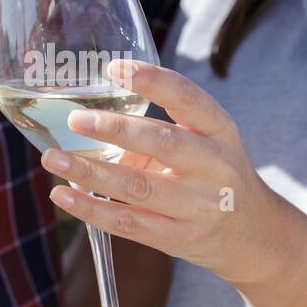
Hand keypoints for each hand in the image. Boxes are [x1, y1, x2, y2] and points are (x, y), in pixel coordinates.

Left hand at [40, 60, 288, 283]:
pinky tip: (63, 194)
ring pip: (138, 188)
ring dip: (90, 173)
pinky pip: (129, 223)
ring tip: (54, 158)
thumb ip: (156, 132)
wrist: (253, 235)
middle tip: (75, 119)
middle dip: (115, 129)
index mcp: (220, 130)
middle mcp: (215, 166)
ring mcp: (199, 207)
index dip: (152, 81)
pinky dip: (92, 209)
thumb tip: (88, 126)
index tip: (114, 68)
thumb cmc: (214, 175)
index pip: (188, 98)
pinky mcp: (180, 238)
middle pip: (163, 143)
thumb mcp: (205, 142)